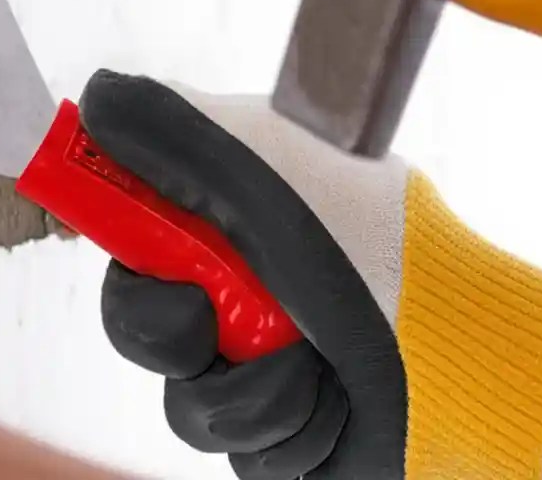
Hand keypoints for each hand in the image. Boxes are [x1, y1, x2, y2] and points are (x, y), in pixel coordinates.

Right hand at [82, 70, 541, 478]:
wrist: (448, 341)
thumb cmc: (365, 241)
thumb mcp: (256, 165)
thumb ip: (167, 129)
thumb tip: (93, 96)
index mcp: (210, 220)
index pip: (118, 226)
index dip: (103, 236)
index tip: (105, 239)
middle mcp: (222, 289)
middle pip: (132, 323)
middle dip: (166, 327)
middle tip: (207, 312)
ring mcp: (246, 362)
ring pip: (181, 403)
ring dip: (244, 384)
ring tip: (304, 356)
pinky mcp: (273, 427)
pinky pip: (235, 448)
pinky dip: (284, 421)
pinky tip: (323, 393)